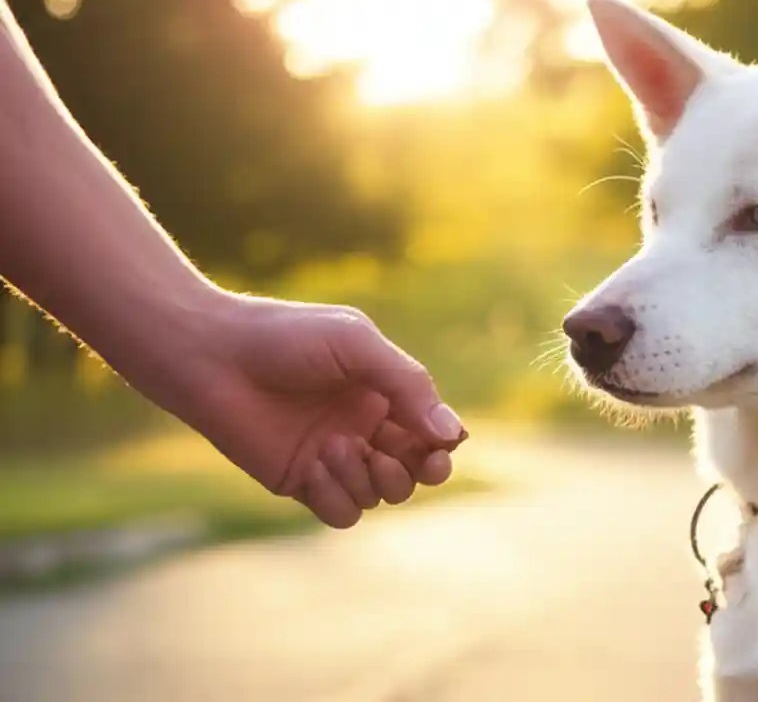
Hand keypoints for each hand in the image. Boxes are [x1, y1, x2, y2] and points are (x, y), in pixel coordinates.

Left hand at [149, 294, 466, 527]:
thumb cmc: (284, 338)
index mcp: (384, 392)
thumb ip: (408, 385)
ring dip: (369, 478)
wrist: (210, 356)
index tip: (437, 445)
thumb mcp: (357, 345)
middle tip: (401, 458)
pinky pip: (342, 512)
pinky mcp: (301, 482)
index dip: (443, 445)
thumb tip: (453, 434)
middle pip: (416, 471)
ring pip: (382, 495)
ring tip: (332, 446)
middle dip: (418, 472)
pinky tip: (312, 467)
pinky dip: (337, 496)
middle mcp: (365, 428)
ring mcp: (334, 458)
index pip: (433, 432)